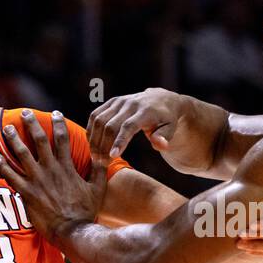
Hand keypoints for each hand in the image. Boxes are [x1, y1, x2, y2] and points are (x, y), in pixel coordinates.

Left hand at [0, 111, 106, 244]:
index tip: (55, 113)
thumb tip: (103, 155)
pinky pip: (11, 176)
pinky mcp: (27, 193)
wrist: (73, 231)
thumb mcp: (98, 189)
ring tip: (6, 128)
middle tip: (25, 113)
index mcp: (67, 167)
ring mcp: (38, 181)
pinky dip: (2, 166)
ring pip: (22, 154)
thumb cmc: (86, 212)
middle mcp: (51, 170)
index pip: (62, 139)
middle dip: (32, 124)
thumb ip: (99, 171)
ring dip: (13, 139)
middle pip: (40, 141)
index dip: (58, 124)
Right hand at [88, 88, 207, 161]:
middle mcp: (130, 104)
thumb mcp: (171, 129)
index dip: (119, 141)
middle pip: (110, 124)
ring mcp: (119, 101)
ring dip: (94, 139)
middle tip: (101, 163)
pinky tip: (92, 144)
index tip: (112, 156)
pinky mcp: (111, 102)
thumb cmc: (166, 119)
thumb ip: (164, 137)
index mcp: (145, 111)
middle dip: (103, 145)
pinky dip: (91, 130)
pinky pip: (95, 115)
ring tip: (95, 156)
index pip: (128, 126)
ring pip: (99, 119)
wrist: (161, 99)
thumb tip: (160, 145)